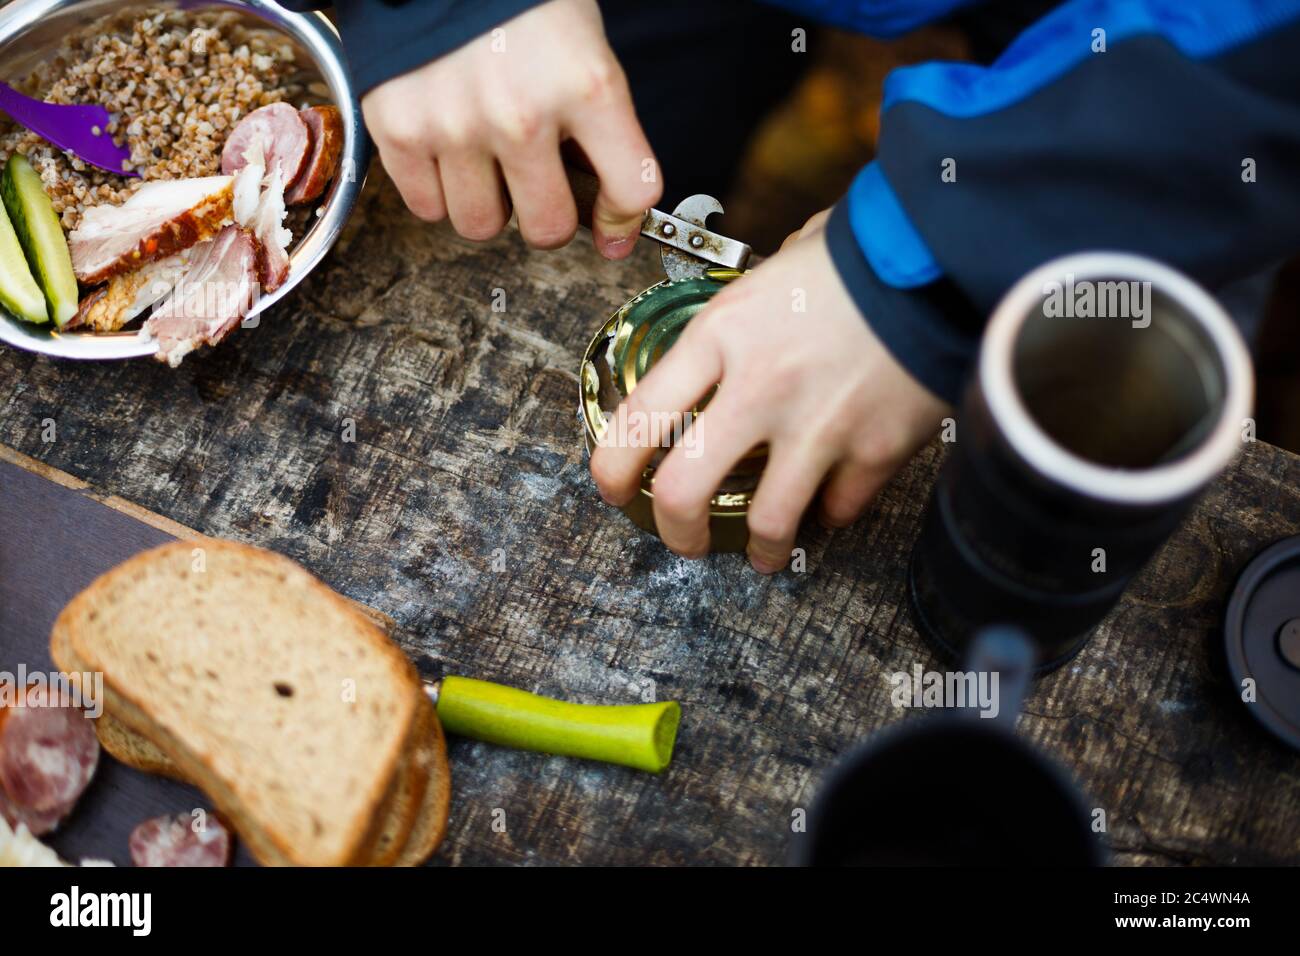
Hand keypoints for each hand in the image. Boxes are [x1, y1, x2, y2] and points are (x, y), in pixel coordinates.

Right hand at [361, 0, 659, 257]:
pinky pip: (425, 207)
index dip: (622, 219)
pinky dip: (437, 190)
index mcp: (585, 85)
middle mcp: (522, 114)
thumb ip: (595, 121)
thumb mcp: (582, 43)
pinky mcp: (399, 129)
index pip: (630, 189)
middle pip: (546, 228)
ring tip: (484, 161)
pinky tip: (446, 152)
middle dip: (545, 215)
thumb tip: (597, 198)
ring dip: (486, 205)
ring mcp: (456, 125)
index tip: (612, 228)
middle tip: (536, 187)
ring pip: (480, 226)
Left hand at [589, 212, 950, 571]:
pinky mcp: (873, 449)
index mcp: (721, 336)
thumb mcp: (771, 268)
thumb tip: (734, 332)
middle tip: (682, 537)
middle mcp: (758, 388)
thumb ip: (741, 313)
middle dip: (675, 530)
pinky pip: (839, 508)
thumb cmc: (856, 254)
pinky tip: (828, 503)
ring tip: (760, 551)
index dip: (612, 470)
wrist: (941, 258)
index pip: (638, 420)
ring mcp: (816, 427)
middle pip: (683, 491)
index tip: (614, 487)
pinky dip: (831, 513)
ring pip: (766, 522)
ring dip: (759, 546)